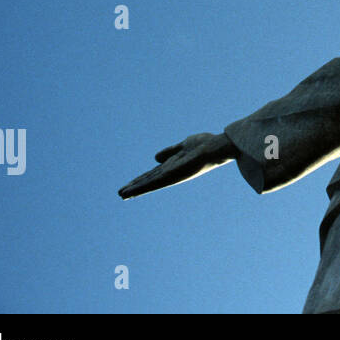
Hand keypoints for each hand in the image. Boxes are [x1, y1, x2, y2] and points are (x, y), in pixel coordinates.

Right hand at [118, 132, 236, 198]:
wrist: (218, 146)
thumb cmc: (206, 144)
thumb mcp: (184, 145)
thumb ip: (171, 151)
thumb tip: (155, 158)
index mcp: (174, 165)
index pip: (154, 174)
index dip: (141, 179)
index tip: (129, 185)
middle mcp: (172, 172)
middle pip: (150, 180)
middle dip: (136, 186)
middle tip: (121, 194)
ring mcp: (172, 174)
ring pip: (150, 184)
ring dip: (136, 189)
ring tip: (122, 195)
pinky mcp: (173, 175)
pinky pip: (155, 182)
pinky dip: (142, 186)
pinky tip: (133, 190)